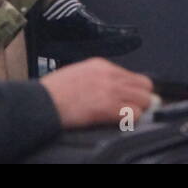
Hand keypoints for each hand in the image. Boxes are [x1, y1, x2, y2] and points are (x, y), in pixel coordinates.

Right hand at [40, 58, 154, 128]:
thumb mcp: (78, 74)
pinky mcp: (108, 107)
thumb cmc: (54, 91)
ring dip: (139, 109)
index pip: (132, 74)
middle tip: (135, 109)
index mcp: (102, 65)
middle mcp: (110, 74)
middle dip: (142, 98)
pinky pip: (134, 113)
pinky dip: (132, 119)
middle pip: (144, 85)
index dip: (134, 89)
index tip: (132, 98)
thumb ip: (97, 78)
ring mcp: (111, 90)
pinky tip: (122, 122)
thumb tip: (111, 89)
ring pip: (144, 99)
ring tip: (128, 116)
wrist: (43, 101)